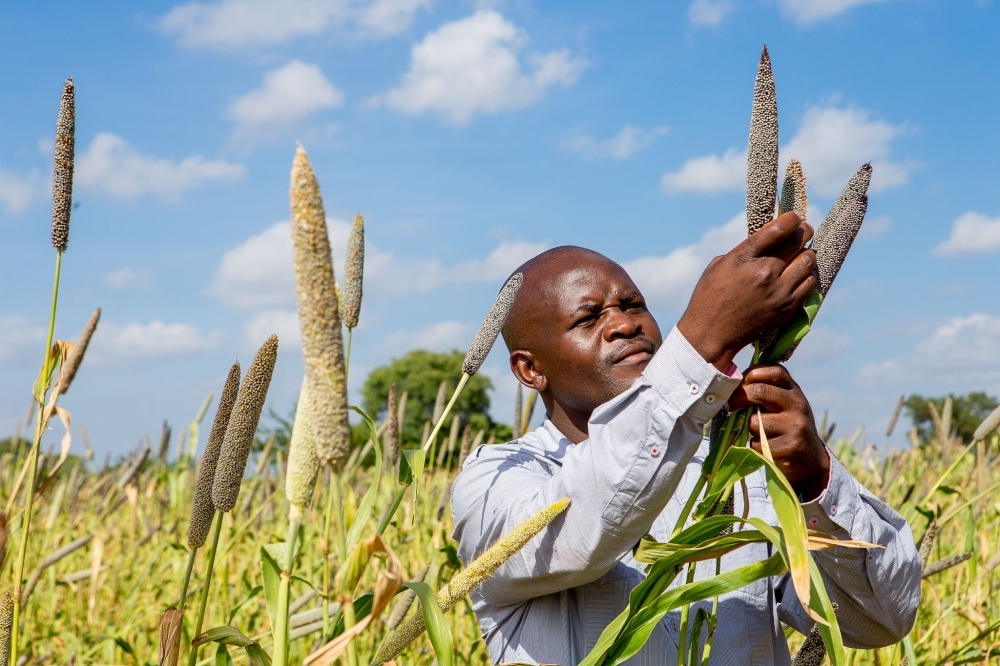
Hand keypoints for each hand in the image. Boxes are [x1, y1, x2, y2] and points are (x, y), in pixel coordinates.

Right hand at [678, 211, 815, 371]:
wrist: (711, 334)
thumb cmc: (709, 297)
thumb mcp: (718, 266)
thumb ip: (744, 251)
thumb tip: (766, 240)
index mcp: (744, 258)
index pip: (777, 229)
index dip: (791, 219)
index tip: (794, 217)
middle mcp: (764, 272)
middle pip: (798, 242)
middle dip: (803, 232)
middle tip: (804, 230)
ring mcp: (778, 291)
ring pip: (808, 261)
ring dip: (805, 254)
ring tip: (799, 254)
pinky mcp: (787, 307)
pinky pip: (809, 283)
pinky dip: (806, 275)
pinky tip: (797, 275)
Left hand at [727, 364, 829, 501]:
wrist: (811, 458)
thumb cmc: (787, 426)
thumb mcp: (782, 404)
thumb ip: (764, 392)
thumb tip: (732, 386)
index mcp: (794, 390)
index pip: (773, 370)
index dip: (751, 374)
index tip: (740, 384)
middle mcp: (798, 405)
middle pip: (760, 391)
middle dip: (739, 397)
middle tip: (731, 405)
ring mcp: (795, 426)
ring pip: (755, 421)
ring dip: (749, 428)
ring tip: (760, 433)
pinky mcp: (790, 447)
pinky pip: (757, 444)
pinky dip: (755, 446)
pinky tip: (767, 447)